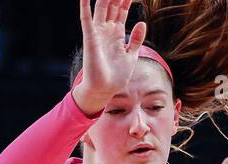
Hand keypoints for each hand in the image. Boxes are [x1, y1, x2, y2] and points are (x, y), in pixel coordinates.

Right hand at [74, 0, 147, 114]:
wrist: (105, 90)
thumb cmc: (117, 76)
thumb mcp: (131, 55)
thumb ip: (136, 39)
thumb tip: (142, 22)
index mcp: (117, 33)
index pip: (122, 10)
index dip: (127, 0)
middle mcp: (106, 29)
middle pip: (112, 5)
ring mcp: (97, 32)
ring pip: (101, 7)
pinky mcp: (90, 38)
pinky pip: (86, 20)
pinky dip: (85, 7)